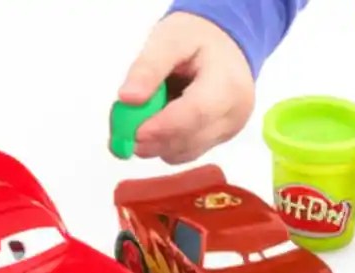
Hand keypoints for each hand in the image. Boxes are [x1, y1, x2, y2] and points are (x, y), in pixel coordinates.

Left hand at [119, 13, 256, 163]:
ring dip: (154, 141)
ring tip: (143, 112)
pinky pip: (183, 152)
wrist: (223, 44)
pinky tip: (157, 121)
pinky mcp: (216, 141)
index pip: (196, 113)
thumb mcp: (169, 39)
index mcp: (228, 84)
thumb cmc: (196, 38)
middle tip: (121, 127)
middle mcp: (234, 114)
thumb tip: (127, 98)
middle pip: (188, 139)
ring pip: (182, 152)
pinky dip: (163, 143)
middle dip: (150, 138)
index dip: (162, 127)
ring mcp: (227, 131)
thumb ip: (147, 68)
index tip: (132, 132)